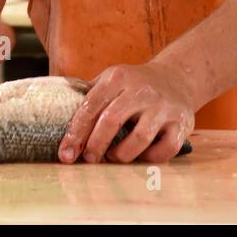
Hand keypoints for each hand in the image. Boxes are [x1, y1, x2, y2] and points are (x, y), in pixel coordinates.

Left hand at [59, 61, 195, 163]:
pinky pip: (165, 149)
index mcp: (117, 78)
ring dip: (121, 155)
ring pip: (139, 138)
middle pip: (111, 121)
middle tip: (89, 159)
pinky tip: (141, 157)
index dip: (75, 133)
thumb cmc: (134, 86)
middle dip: (95, 145)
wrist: (177, 77)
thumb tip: (55, 120)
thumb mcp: (111, 80)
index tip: (66, 155)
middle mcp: (141, 90)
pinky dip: (150, 158)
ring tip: (114, 157)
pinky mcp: (181, 122)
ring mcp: (163, 106)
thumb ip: (89, 97)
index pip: (90, 106)